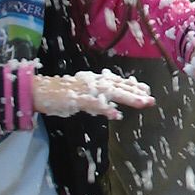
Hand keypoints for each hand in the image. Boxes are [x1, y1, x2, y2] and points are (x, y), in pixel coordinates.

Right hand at [31, 69, 154, 118]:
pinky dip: (105, 108)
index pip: (119, 82)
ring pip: (112, 93)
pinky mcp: (78, 98)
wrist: (42, 91)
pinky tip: (116, 114)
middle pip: (120, 87)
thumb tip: (115, 106)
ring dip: (128, 98)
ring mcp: (88, 90)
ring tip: (143, 103)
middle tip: (151, 99)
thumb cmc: (63, 93)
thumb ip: (100, 98)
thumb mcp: (85, 93)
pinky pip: (94, 104)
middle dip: (136, 93)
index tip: (147, 90)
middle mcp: (95, 82)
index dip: (134, 86)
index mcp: (97, 80)